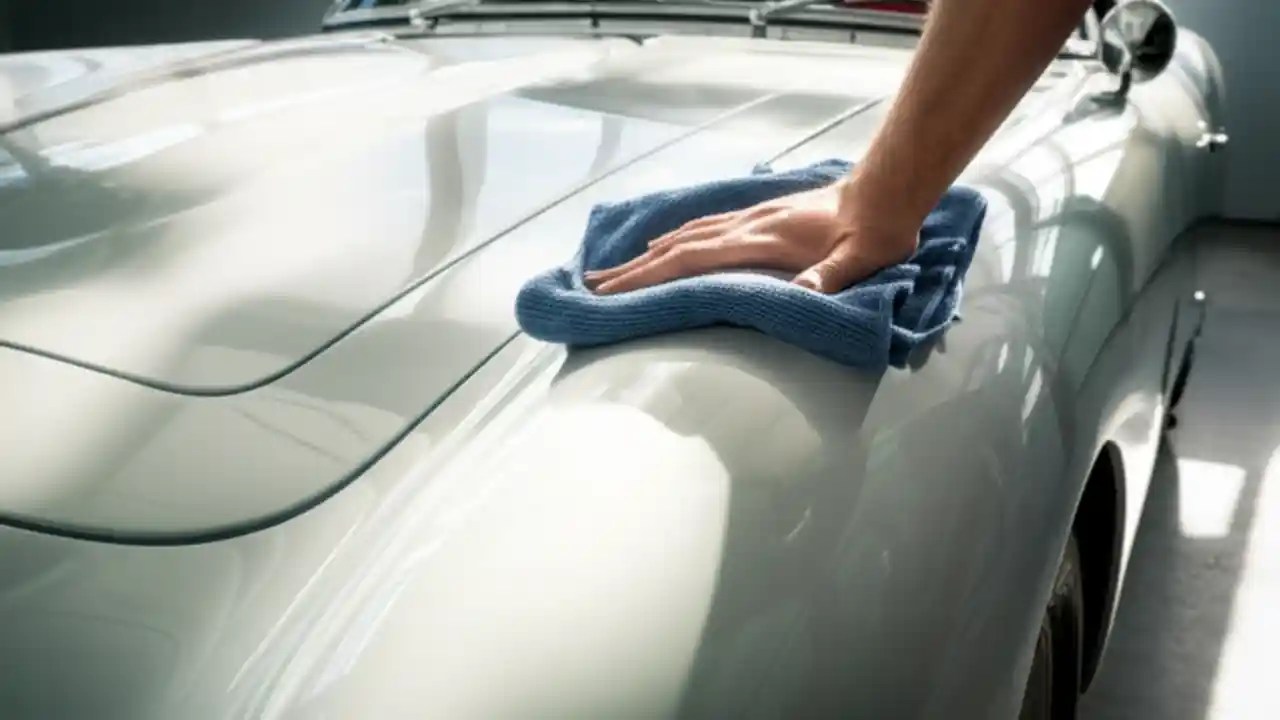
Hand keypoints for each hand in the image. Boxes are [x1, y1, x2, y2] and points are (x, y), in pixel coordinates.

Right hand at [584, 178, 918, 295]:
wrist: (887, 190)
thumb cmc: (875, 231)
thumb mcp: (860, 259)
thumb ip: (830, 278)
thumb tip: (801, 296)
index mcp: (761, 239)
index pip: (691, 258)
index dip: (650, 276)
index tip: (615, 291)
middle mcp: (746, 224)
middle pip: (676, 246)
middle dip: (633, 268)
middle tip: (594, 284)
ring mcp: (750, 217)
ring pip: (686, 235)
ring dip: (648, 252)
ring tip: (618, 267)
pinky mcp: (759, 216)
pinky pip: (703, 228)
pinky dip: (675, 238)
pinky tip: (666, 241)